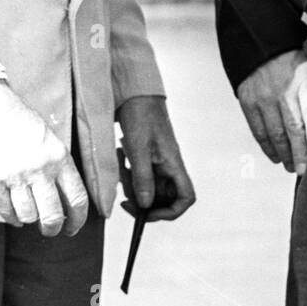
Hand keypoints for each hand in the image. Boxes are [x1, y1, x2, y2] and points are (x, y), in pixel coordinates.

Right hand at [0, 80, 88, 235]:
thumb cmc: (26, 124)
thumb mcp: (54, 142)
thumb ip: (61, 169)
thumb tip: (68, 200)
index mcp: (61, 159)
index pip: (77, 199)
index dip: (78, 220)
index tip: (74, 228)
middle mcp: (41, 170)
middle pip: (52, 216)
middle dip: (53, 229)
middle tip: (50, 230)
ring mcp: (17, 177)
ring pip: (29, 216)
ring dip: (30, 220)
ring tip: (31, 213)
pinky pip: (6, 211)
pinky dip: (12, 218)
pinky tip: (16, 215)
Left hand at [116, 95, 195, 220]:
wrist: (134, 92)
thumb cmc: (141, 114)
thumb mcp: (138, 148)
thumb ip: (143, 178)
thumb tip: (146, 205)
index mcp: (173, 163)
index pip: (185, 198)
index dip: (170, 212)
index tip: (148, 213)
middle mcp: (168, 166)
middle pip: (162, 197)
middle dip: (142, 200)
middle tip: (125, 194)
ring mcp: (157, 162)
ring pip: (148, 188)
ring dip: (131, 185)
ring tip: (120, 167)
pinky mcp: (146, 157)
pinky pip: (139, 176)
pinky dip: (127, 174)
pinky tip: (120, 158)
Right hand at [237, 50, 306, 174]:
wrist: (260, 40)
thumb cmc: (295, 57)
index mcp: (304, 80)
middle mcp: (282, 91)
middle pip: (293, 130)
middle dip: (300, 155)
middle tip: (305, 172)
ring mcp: (263, 97)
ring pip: (274, 135)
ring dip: (284, 155)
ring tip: (291, 167)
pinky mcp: (247, 101)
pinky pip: (258, 131)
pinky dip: (267, 147)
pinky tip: (276, 157)